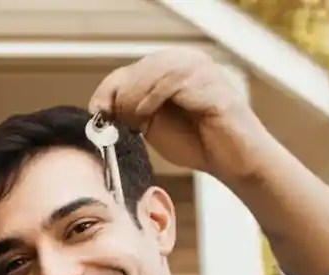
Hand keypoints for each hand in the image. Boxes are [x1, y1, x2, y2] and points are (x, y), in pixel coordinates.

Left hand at [88, 48, 276, 182]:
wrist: (231, 160)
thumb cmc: (196, 142)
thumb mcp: (152, 124)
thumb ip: (130, 109)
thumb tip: (100, 105)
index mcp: (175, 67)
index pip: (133, 69)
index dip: (110, 89)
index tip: (97, 111)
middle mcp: (189, 61)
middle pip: (140, 67)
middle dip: (121, 96)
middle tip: (116, 121)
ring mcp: (202, 69)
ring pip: (153, 71)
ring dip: (134, 99)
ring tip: (135, 123)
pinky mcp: (211, 83)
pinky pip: (171, 83)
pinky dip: (151, 100)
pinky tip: (146, 119)